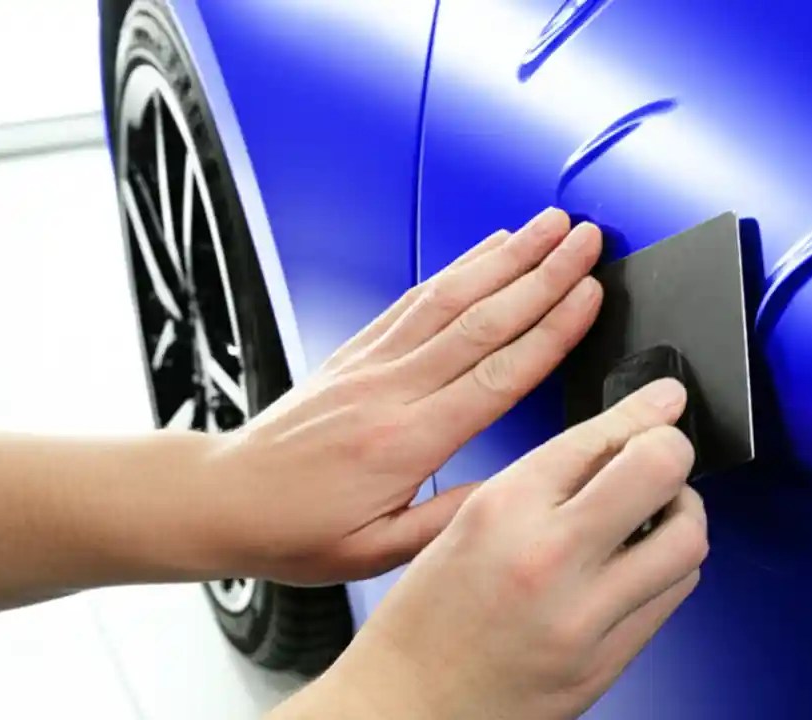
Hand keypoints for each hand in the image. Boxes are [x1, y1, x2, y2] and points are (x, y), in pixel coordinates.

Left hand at [206, 208, 603, 583]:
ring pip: (451, 297)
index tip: (589, 294)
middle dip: (543, 274)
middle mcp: (392, 389)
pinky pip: (413, 299)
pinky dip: (457, 268)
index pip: (497, 374)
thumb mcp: (374, 553)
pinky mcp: (356, 351)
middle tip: (588, 241)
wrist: (222, 499)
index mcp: (406, 442)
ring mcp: (372, 363)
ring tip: (551, 226)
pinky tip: (488, 249)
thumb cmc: (293, 531)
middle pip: (483, 320)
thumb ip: (447, 521)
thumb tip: (510, 490)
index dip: (551, 330)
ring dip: (507, 256)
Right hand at [296, 379, 708, 719]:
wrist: (407, 708)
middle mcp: (548, 559)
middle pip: (660, 473)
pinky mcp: (606, 663)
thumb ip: (541, 482)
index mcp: (502, 510)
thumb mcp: (463, 524)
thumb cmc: (423, 622)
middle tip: (662, 458)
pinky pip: (672, 599)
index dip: (647, 411)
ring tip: (654, 518)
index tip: (667, 402)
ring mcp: (584, 618)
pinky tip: (638, 567)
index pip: (600, 437)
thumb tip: (615, 442)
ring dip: (681, 518)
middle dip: (673, 453)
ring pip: (687, 541)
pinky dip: (668, 571)